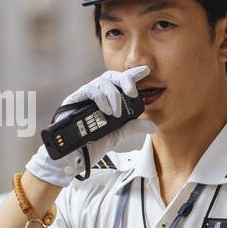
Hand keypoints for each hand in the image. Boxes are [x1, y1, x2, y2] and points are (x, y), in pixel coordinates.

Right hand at [26, 65, 157, 186]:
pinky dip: (101, 98)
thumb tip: (152, 126)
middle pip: (111, 77)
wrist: (73, 157)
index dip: (132, 75)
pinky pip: (89, 90)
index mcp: (108, 102)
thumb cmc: (91, 146)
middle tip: (133, 92)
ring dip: (113, 95)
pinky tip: (106, 110)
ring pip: (102, 82)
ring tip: (116, 113)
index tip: (145, 70)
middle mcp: (97, 96)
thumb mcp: (116, 136)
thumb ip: (132, 128)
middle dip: (125, 80)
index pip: (120, 83)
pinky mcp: (74, 100)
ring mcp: (85, 97)